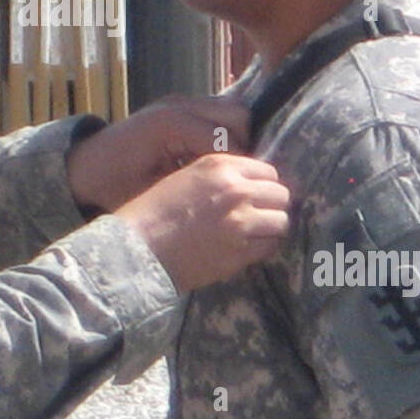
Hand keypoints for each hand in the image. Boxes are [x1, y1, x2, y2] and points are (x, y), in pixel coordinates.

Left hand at [66, 95, 250, 212]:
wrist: (83, 168)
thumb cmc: (111, 186)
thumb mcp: (148, 193)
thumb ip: (189, 187)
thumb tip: (230, 196)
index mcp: (170, 124)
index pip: (227, 140)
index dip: (239, 168)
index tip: (240, 193)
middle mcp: (178, 104)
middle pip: (238, 115)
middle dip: (243, 148)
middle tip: (233, 178)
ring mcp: (180, 101)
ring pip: (232, 112)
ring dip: (235, 139)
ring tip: (222, 171)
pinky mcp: (180, 106)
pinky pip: (217, 114)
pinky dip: (223, 134)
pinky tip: (209, 162)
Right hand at [114, 153, 289, 293]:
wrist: (138, 248)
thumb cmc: (153, 212)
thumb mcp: (185, 177)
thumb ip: (220, 176)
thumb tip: (250, 184)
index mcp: (219, 166)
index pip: (267, 171)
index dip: (263, 185)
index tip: (256, 196)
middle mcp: (235, 190)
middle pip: (280, 194)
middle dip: (271, 205)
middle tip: (258, 216)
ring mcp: (240, 222)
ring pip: (281, 221)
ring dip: (270, 227)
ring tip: (255, 233)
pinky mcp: (240, 252)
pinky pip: (270, 246)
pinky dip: (263, 247)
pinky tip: (248, 248)